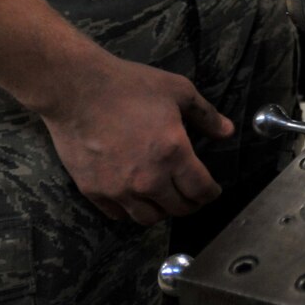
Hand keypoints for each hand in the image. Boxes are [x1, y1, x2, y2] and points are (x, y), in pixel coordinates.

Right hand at [35, 52, 234, 225]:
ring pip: (148, 218)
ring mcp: (119, 189)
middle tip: (191, 196)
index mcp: (173, 154)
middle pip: (177, 209)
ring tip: (164, 199)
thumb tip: (227, 132)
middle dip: (190, 204)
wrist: (78, 89)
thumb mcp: (178, 91)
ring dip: (161, 211)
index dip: (211, 193)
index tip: (212, 191)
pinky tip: (134, 199)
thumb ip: (205, 115)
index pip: (200, 190)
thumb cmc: (130, 85)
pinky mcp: (94, 191)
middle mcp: (148, 179)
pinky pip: (118, 215)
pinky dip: (130, 211)